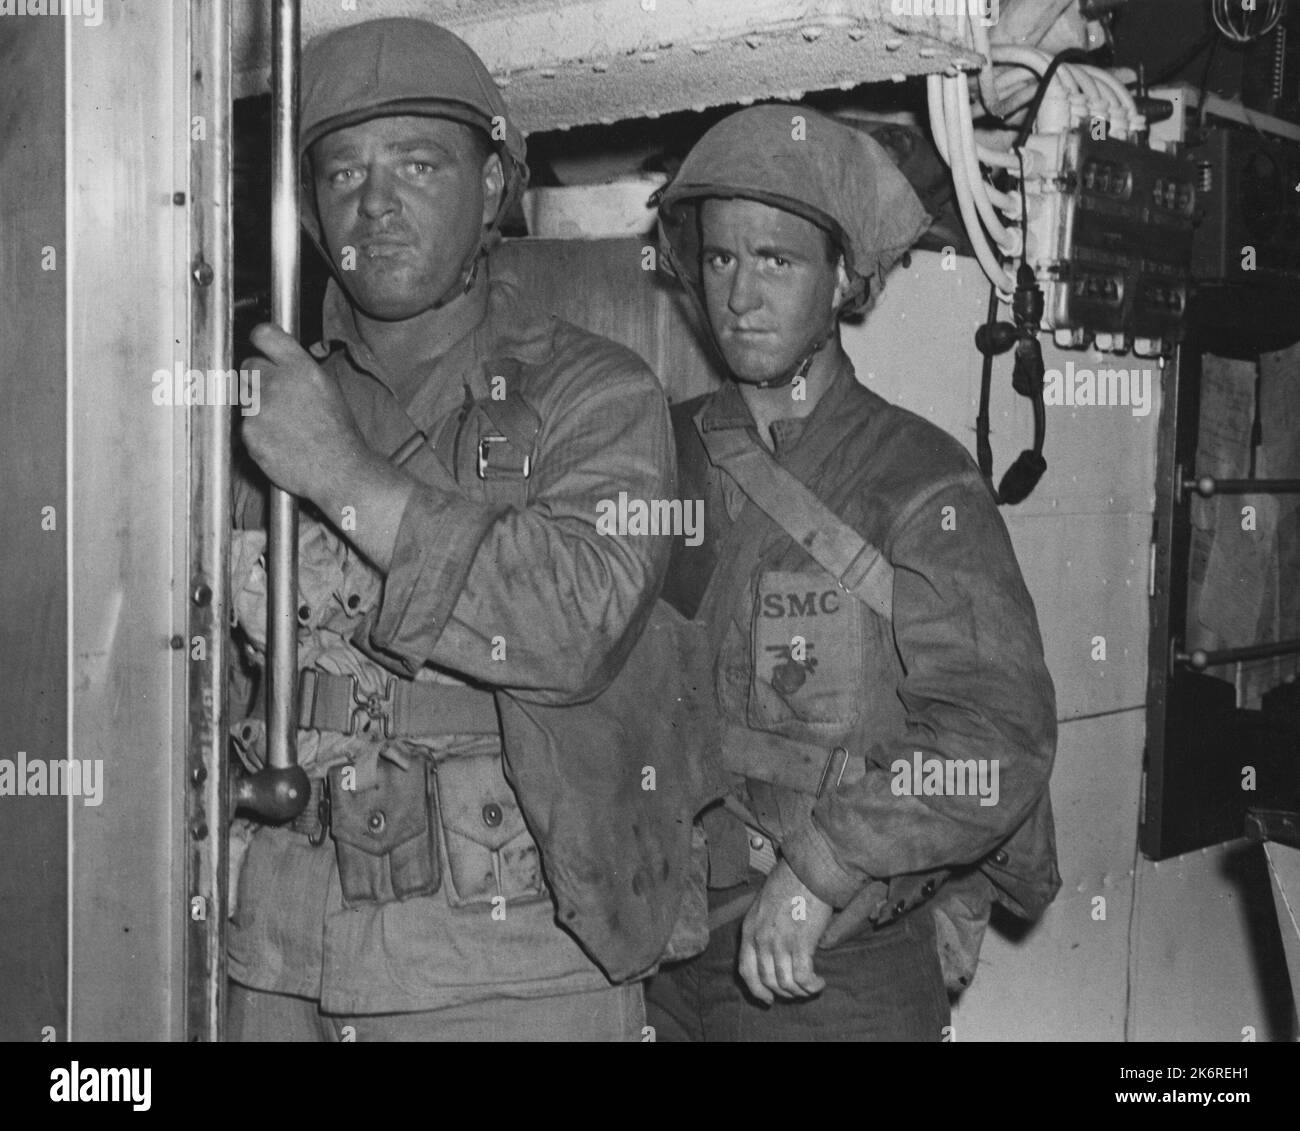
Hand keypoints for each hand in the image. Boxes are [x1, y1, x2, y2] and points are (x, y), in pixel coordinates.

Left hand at [240, 323, 366, 501]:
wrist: (339, 470)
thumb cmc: (339, 434)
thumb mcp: (328, 389)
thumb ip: (300, 370)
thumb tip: (280, 361)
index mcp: (301, 368)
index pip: (264, 335)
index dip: (259, 340)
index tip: (259, 347)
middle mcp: (278, 382)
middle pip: (248, 365)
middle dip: (257, 379)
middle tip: (275, 398)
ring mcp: (260, 408)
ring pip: (244, 397)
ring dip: (256, 406)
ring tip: (283, 425)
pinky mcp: (249, 432)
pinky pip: (244, 425)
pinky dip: (257, 433)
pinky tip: (279, 442)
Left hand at [738, 858, 833, 1004]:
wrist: (808, 870)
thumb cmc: (789, 881)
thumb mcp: (764, 904)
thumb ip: (763, 928)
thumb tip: (772, 950)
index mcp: (749, 929)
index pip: (746, 970)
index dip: (757, 989)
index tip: (768, 999)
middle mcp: (761, 939)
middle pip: (767, 981)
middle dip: (783, 992)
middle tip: (797, 992)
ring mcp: (780, 942)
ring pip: (786, 983)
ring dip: (800, 991)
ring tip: (811, 987)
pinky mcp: (801, 943)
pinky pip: (803, 978)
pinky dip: (812, 986)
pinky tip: (819, 982)